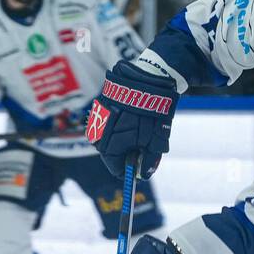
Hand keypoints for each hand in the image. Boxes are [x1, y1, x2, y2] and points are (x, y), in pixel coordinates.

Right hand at [87, 61, 179, 179]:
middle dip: (127, 154)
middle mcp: (99, 137)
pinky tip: (131, 118)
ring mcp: (97, 121)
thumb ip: (149, 161)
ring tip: (139, 129)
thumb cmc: (151, 113)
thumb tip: (144, 174)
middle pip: (112, 155)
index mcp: (110, 148)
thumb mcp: (155, 142)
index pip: (117, 169)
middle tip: (143, 146)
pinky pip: (108, 125)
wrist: (147, 79)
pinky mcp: (99, 107)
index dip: (130, 170)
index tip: (141, 166)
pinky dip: (119, 126)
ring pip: (109, 140)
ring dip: (123, 140)